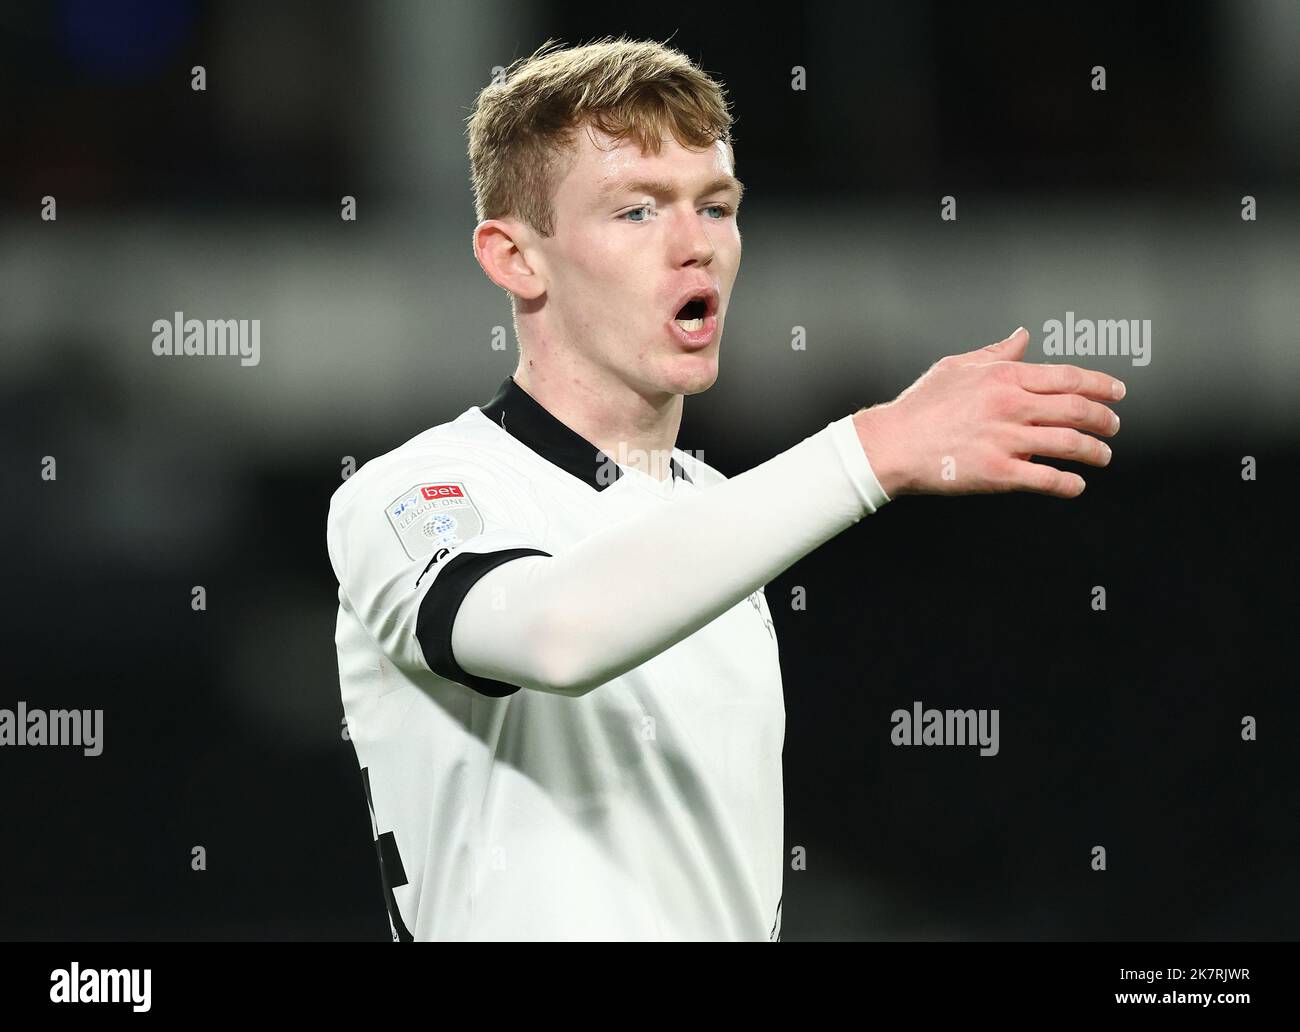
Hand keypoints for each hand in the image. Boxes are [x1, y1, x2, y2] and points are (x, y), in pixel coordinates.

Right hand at [853, 327, 1125, 498]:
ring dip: (1095, 451)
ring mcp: (1006, 441)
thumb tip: (1022, 336)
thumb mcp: (956, 367)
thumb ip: (996, 352)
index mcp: (1003, 378)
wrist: (891, 444)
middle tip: (1113, 426)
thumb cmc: (918, 406)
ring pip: (1070, 444)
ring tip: (1103, 456)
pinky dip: (1069, 484)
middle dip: (1105, 419)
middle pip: (1078, 410)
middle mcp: (1010, 406)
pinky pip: (1046, 479)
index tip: (1117, 393)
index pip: (1069, 378)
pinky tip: (1076, 485)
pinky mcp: (998, 473)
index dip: (1102, 385)